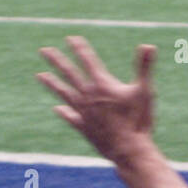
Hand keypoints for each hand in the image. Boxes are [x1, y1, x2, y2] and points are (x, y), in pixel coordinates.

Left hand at [37, 36, 156, 162]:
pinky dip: (64, 112)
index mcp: (102, 85)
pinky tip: (57, 109)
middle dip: (57, 61)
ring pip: (64, 93)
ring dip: (52, 83)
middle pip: (69, 74)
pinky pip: (70, 117)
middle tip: (44, 51)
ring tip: (40, 75)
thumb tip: (148, 45)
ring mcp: (83, 112)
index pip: (88, 61)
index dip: (80, 48)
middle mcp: (88, 97)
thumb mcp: (145, 90)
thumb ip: (144, 66)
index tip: (71, 38)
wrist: (129, 149)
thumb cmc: (139, 119)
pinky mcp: (83, 127)